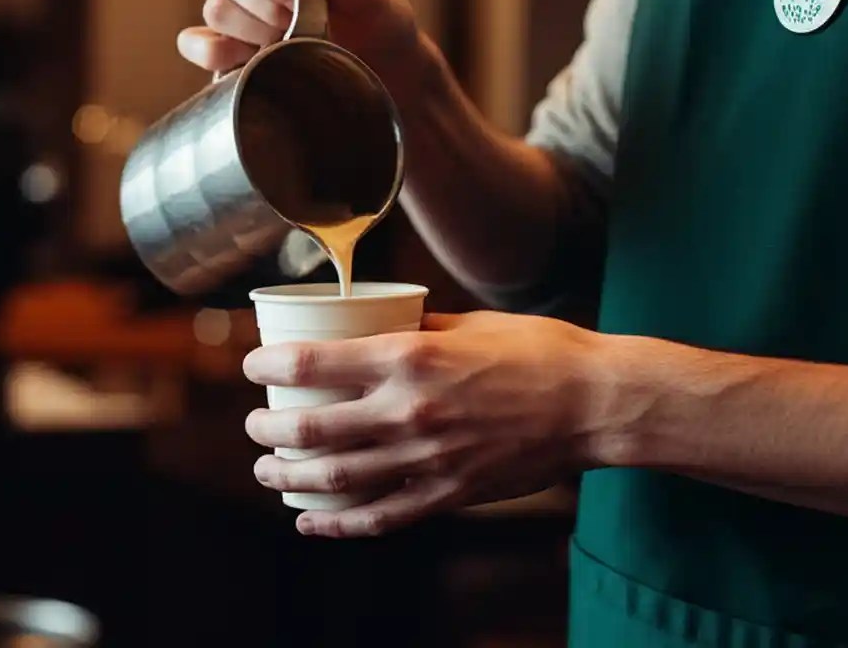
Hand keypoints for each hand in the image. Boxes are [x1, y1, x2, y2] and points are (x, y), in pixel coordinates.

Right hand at [179, 0, 422, 90]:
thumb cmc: (379, 17)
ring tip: (288, 44)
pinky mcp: (234, 46)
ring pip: (216, 9)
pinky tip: (248, 60)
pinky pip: (197, 44)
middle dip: (265, 4)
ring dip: (251, 31)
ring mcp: (245, 7)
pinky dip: (213, 54)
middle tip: (299, 25)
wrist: (385, 66)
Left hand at [242, 311, 625, 537]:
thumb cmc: (539, 352)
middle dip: (266, 430)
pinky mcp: (448, 494)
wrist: (595, 404)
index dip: (266, 366)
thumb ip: (416, 326)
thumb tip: (373, 323)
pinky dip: (337, 525)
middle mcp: (408, 410)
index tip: (252, 367)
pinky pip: (380, 517)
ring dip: (287, 478)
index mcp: (409, 357)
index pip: (309, 364)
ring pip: (334, 479)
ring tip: (266, 471)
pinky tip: (311, 523)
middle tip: (255, 425)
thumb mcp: (469, 321)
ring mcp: (427, 459)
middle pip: (309, 429)